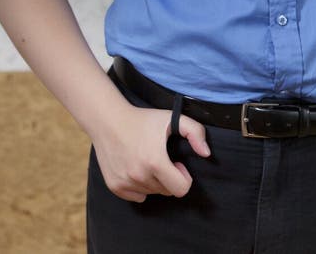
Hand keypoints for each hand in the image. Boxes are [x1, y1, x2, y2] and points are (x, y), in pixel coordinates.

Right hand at [92, 102, 210, 201]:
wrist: (109, 120)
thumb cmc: (143, 119)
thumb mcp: (172, 118)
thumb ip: (195, 132)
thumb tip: (206, 154)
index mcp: (155, 162)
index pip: (181, 189)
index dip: (183, 177)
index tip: (177, 163)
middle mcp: (139, 176)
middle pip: (166, 191)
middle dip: (168, 177)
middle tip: (161, 158)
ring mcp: (125, 183)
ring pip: (151, 193)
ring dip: (154, 180)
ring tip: (146, 159)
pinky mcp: (115, 186)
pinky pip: (136, 196)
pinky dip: (139, 186)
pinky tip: (136, 166)